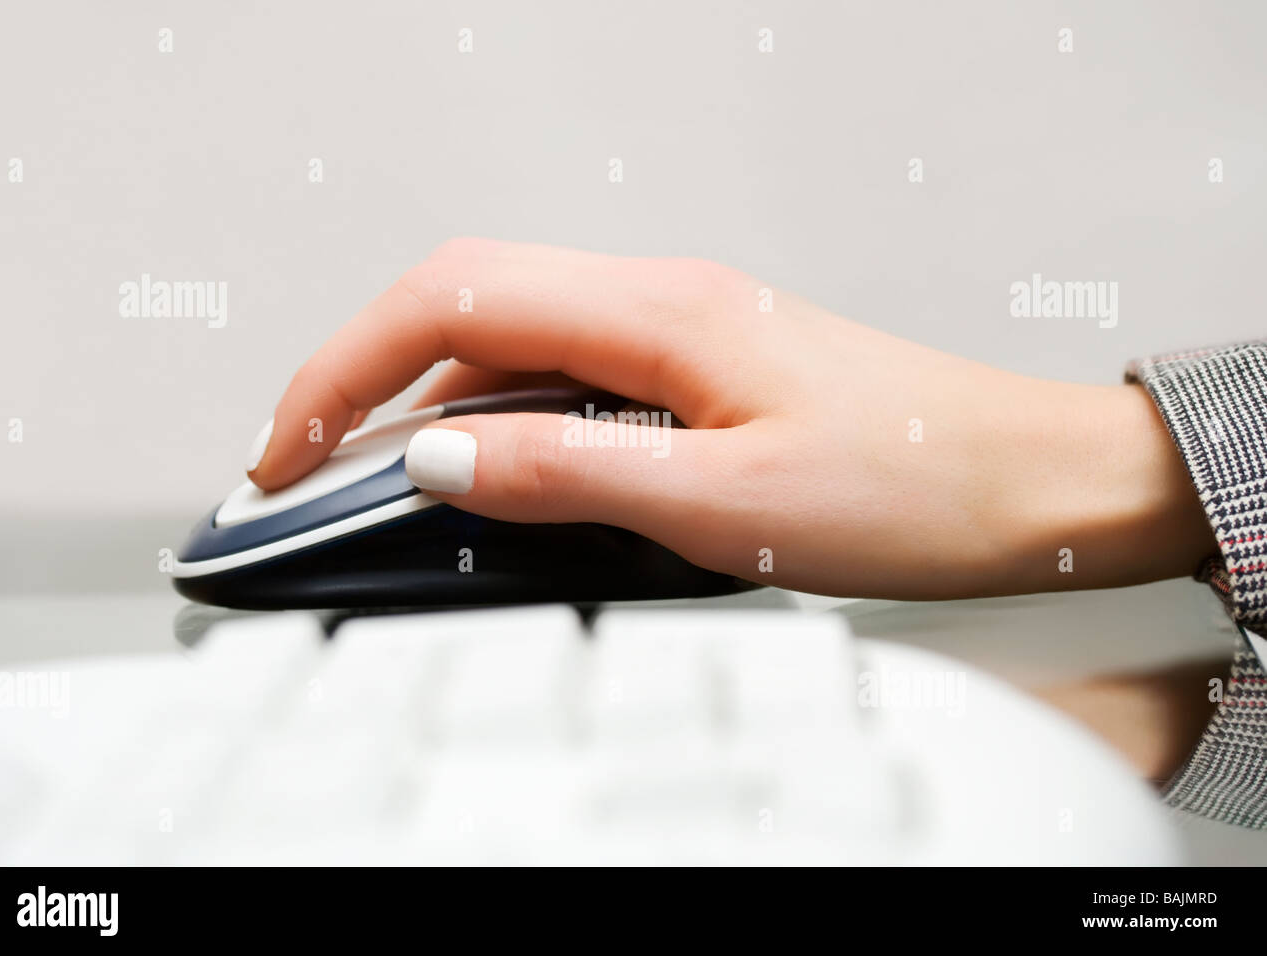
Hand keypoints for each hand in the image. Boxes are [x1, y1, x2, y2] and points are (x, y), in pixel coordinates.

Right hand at [246, 238, 1216, 598]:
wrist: (1026, 484)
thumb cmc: (914, 484)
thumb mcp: (723, 507)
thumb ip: (569, 474)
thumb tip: (443, 458)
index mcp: (658, 312)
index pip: (449, 300)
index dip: (345, 369)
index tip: (288, 447)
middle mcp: (661, 302)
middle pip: (466, 303)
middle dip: (367, 376)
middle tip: (309, 466)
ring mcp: (679, 332)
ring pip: (515, 344)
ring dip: (437, 406)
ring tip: (386, 490)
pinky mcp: (698, 371)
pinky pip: (571, 378)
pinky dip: (508, 422)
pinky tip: (498, 478)